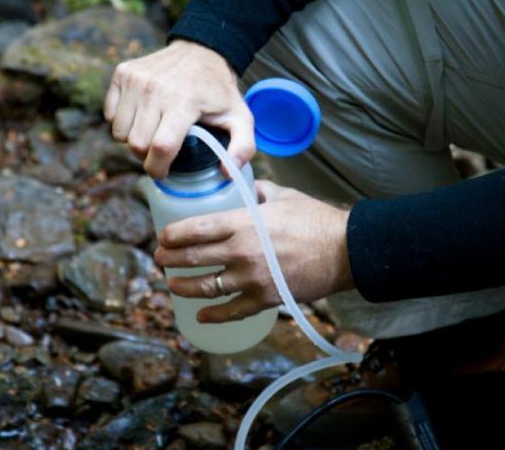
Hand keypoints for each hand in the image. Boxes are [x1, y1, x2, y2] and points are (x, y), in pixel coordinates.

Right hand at [104, 40, 254, 178]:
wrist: (201, 50)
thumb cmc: (219, 91)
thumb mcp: (241, 118)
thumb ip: (243, 147)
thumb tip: (227, 173)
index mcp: (183, 103)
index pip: (160, 147)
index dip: (158, 168)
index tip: (163, 172)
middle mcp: (155, 90)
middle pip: (137, 144)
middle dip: (147, 156)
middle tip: (161, 151)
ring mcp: (136, 80)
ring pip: (119, 132)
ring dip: (134, 140)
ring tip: (153, 132)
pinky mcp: (123, 73)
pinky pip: (111, 114)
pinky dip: (123, 121)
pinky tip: (142, 115)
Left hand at [154, 181, 353, 322]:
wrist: (345, 251)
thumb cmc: (315, 220)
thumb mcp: (283, 196)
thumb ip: (258, 191)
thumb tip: (245, 188)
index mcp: (243, 223)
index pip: (196, 228)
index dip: (173, 234)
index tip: (162, 237)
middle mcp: (241, 251)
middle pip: (193, 258)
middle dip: (169, 259)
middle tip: (159, 259)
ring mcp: (252, 278)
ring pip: (206, 287)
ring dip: (183, 287)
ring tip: (172, 284)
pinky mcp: (265, 299)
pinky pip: (232, 311)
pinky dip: (213, 315)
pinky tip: (199, 316)